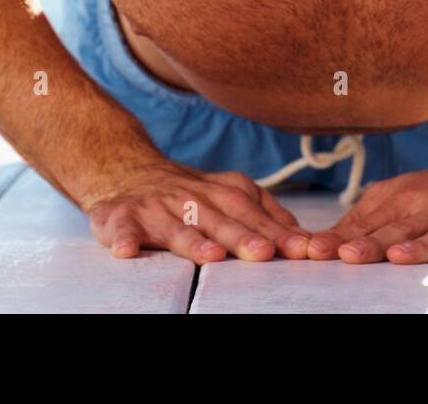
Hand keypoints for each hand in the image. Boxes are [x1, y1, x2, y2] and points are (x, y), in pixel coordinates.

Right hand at [86, 161, 310, 262]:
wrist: (127, 171)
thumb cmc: (187, 195)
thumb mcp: (228, 194)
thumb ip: (264, 213)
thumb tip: (303, 236)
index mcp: (223, 194)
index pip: (255, 214)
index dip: (279, 233)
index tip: (304, 249)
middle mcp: (192, 199)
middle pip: (221, 220)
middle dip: (244, 237)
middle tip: (265, 253)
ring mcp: (157, 208)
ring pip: (177, 227)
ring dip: (194, 242)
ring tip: (211, 256)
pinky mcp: (122, 217)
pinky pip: (122, 229)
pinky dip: (124, 239)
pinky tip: (127, 251)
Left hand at [305, 160, 427, 263]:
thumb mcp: (403, 198)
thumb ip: (366, 222)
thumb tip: (319, 245)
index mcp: (403, 198)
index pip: (365, 223)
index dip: (339, 238)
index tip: (312, 252)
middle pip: (397, 230)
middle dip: (371, 244)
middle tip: (345, 255)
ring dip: (421, 246)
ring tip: (400, 257)